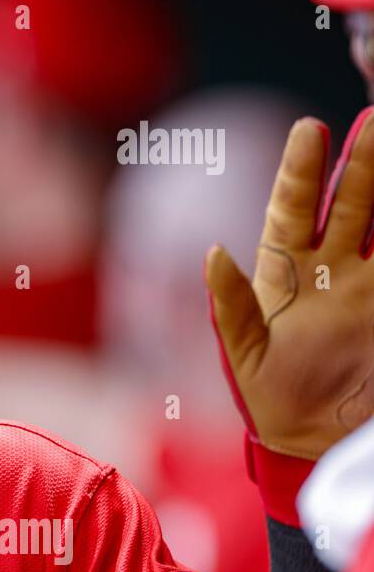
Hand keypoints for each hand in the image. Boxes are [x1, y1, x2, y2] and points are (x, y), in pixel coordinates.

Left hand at [206, 111, 373, 464]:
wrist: (317, 443)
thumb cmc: (269, 395)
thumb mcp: (243, 354)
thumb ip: (229, 305)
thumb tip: (213, 252)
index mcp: (285, 273)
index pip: (293, 210)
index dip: (301, 171)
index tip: (310, 129)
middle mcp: (334, 268)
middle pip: (353, 204)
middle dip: (364, 163)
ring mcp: (372, 286)